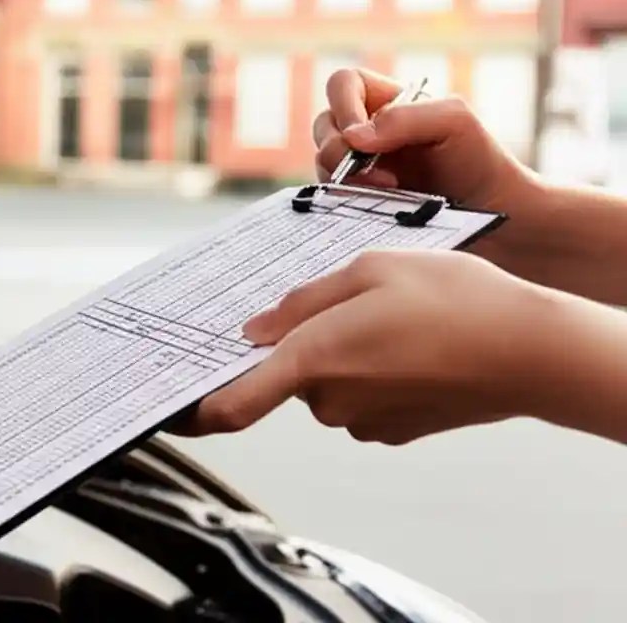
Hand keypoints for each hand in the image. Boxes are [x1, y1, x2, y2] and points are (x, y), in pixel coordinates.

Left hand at [178, 250, 561, 443]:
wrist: (530, 349)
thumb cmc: (453, 298)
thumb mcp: (369, 269)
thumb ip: (303, 302)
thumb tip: (256, 330)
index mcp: (312, 358)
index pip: (232, 406)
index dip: (193, 413)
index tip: (168, 410)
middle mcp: (329, 399)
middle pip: (288, 371)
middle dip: (301, 342)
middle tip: (345, 304)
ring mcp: (362, 420)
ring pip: (326, 381)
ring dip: (341, 352)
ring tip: (391, 318)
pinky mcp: (393, 430)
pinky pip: (360, 396)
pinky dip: (373, 371)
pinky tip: (409, 344)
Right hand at [313, 68, 541, 218]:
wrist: (496, 219)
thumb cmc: (481, 162)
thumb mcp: (455, 122)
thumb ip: (405, 117)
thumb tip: (353, 137)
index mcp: (387, 103)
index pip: (343, 84)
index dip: (343, 105)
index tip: (362, 138)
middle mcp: (367, 133)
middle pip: (324, 126)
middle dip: (341, 152)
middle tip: (381, 176)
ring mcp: (359, 169)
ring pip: (322, 163)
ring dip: (347, 179)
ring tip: (389, 193)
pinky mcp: (356, 202)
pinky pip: (328, 196)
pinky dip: (345, 200)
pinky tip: (376, 208)